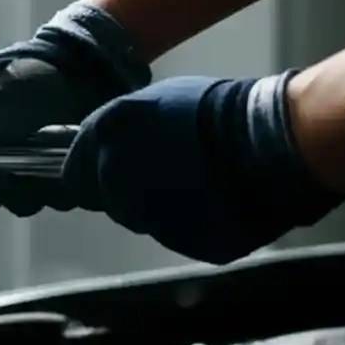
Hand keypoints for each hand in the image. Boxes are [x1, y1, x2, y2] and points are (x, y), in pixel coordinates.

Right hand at [0, 2, 150, 219]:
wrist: (72, 72)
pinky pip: (63, 196)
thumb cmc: (18, 81)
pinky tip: (71, 143)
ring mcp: (24, 181)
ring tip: (57, 135)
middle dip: (21, 180)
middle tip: (34, 148)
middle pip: (1, 203)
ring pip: (33, 201)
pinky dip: (69, 172)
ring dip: (47, 173)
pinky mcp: (54, 183)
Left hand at [62, 73, 344, 264]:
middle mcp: (116, 182)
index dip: (89, 172)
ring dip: (158, 206)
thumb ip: (120, 129)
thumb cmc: (217, 110)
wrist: (271, 140)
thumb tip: (105, 147)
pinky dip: (190, 222)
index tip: (103, 172)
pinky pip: (177, 234)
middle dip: (126, 189)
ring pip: (141, 219)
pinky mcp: (182, 242)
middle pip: (108, 199)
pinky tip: (215, 199)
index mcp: (105, 141)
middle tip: (165, 172)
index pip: (74, 173)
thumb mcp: (155, 102)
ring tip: (197, 182)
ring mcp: (148, 216)